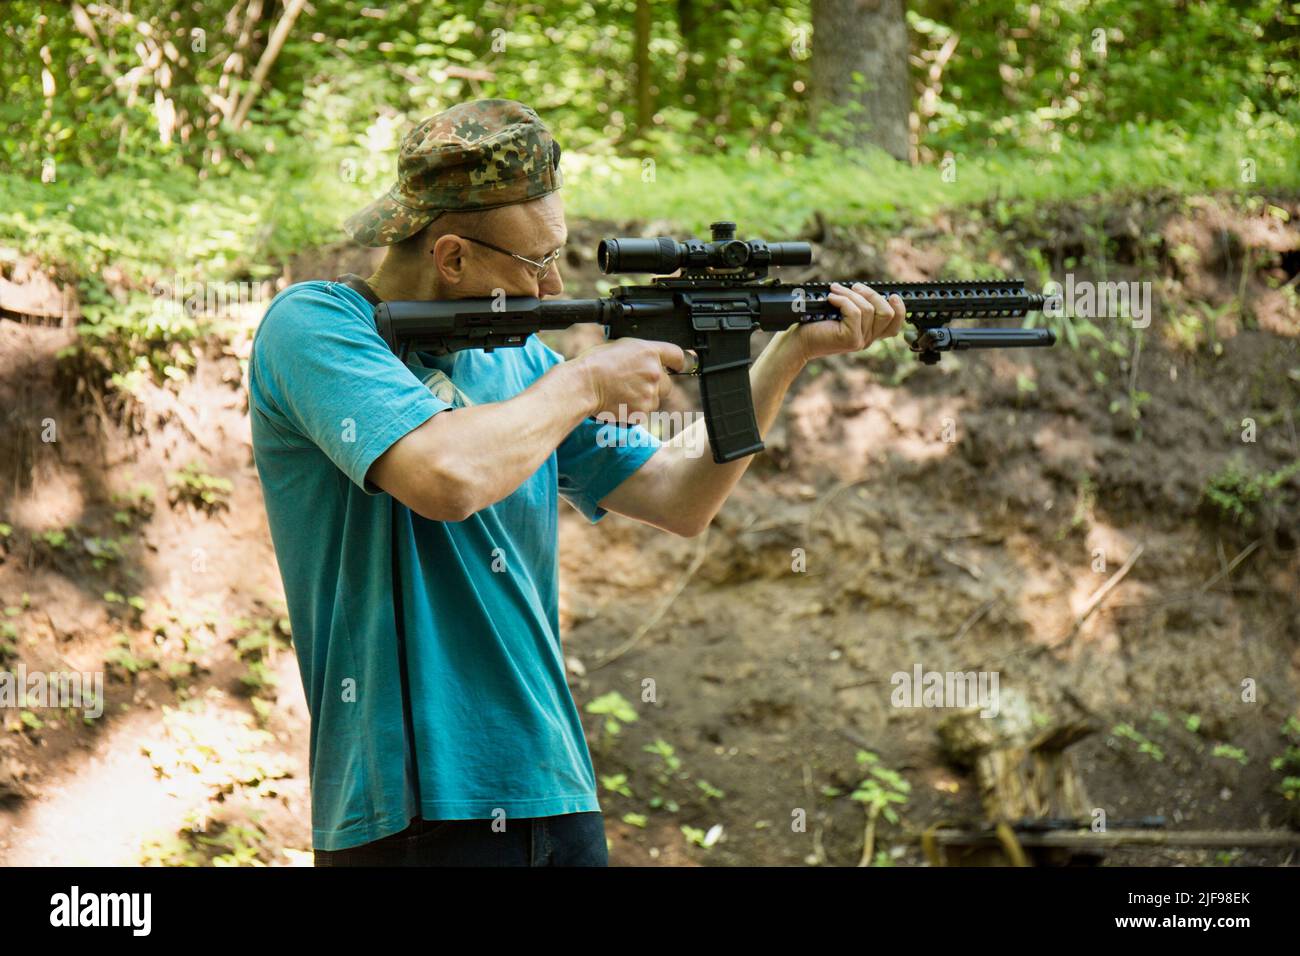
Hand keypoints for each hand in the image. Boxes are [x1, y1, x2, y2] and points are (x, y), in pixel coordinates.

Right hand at [571, 337, 686, 420]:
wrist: (584, 384)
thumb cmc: (596, 363)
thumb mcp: (622, 347)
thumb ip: (643, 354)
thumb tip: (652, 359)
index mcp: (649, 352)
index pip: (678, 356)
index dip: (679, 363)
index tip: (678, 367)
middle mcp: (654, 372)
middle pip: (667, 384)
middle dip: (655, 386)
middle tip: (633, 384)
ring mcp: (649, 393)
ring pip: (654, 400)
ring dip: (642, 398)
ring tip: (620, 392)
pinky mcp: (642, 411)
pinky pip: (643, 412)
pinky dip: (633, 410)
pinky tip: (618, 401)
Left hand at [792, 282, 905, 362]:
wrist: (799, 341)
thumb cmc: (817, 324)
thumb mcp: (843, 313)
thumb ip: (859, 306)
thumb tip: (866, 289)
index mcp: (870, 334)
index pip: (896, 325)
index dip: (900, 309)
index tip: (892, 295)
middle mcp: (868, 340)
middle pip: (888, 313)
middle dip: (872, 294)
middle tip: (854, 287)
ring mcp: (860, 341)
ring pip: (868, 309)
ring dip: (851, 294)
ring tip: (835, 291)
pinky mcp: (850, 339)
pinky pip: (855, 312)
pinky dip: (842, 300)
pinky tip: (830, 298)